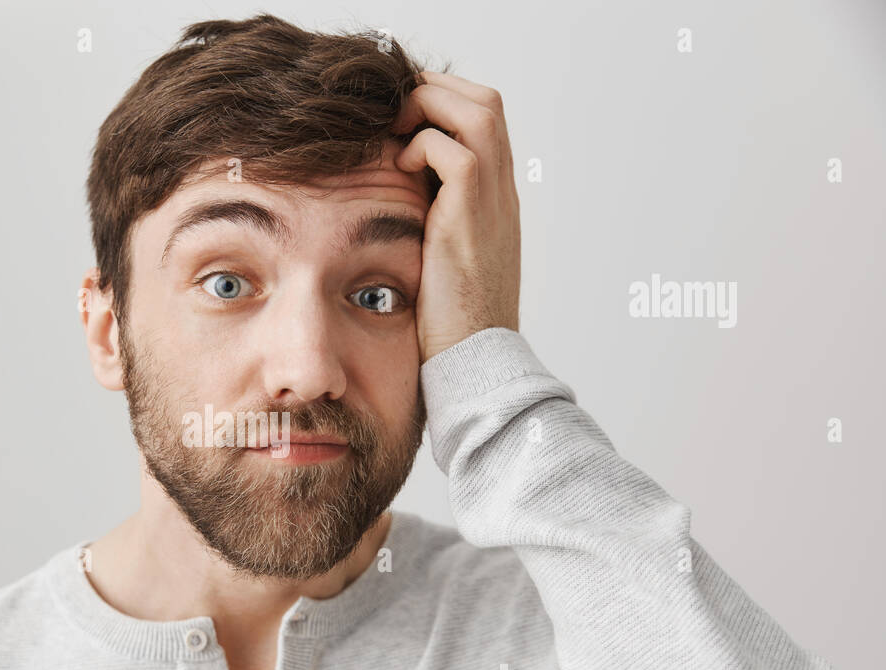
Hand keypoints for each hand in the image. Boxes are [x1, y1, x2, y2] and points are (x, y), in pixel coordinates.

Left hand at [392, 72, 520, 362]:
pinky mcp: (472, 218)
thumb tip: (386, 196)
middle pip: (485, 101)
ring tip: (393, 133)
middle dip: (433, 91)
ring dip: (429, 108)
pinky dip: (422, 148)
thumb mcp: (439, 256)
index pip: (483, 117)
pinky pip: (455, 152)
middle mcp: (502, 191)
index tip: (399, 114)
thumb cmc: (447, 318)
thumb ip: (426, 218)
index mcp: (495, 197)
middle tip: (391, 113)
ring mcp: (493, 202)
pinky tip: (396, 172)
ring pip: (478, 113)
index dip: (442, 100)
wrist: (472, 358)